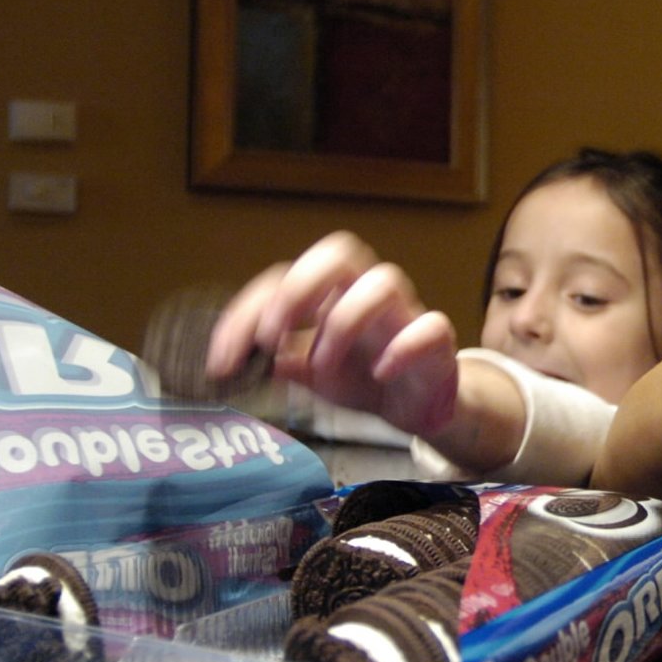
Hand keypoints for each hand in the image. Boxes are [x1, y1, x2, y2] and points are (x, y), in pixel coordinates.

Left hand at [207, 231, 459, 433]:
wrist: (415, 408)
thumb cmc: (364, 379)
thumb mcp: (310, 373)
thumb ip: (281, 361)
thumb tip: (240, 359)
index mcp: (332, 294)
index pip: (287, 276)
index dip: (250, 309)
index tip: (225, 357)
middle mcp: (366, 294)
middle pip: (340, 253)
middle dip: (299, 289)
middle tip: (272, 336)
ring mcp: (404, 314)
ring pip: (383, 283)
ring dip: (343, 322)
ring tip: (322, 366)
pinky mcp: (437, 343)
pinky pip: (429, 327)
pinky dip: (402, 348)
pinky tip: (381, 373)